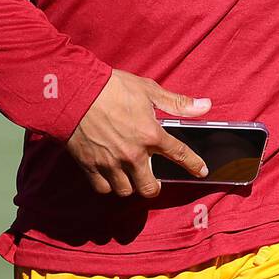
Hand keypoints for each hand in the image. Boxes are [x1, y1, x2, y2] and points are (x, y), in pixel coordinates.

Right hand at [66, 69, 211, 197]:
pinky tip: (110, 176)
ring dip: (130, 186)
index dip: (193, 165)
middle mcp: (133, 154)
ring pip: (126, 190)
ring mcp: (111, 163)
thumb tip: (204, 106)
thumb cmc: (111, 88)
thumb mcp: (148, 90)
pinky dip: (108, 185)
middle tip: (153, 181)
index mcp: (150, 135)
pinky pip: (103, 188)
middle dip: (154, 187)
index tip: (200, 171)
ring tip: (130, 176)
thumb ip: (177, 103)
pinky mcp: (90, 166)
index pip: (179, 155)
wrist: (74, 92)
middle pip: (149, 188)